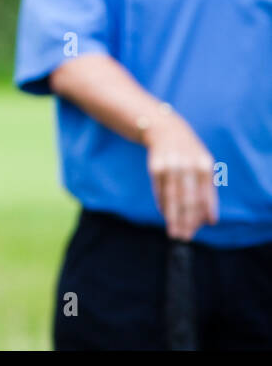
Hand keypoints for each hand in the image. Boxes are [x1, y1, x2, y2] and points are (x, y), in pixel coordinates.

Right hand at [142, 111, 217, 240]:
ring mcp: (170, 165)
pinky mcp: (155, 166)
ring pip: (172, 197)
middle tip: (184, 237)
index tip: (197, 231)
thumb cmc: (189, 152)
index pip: (203, 197)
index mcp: (204, 166)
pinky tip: (164, 215)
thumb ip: (208, 191)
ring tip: (173, 232)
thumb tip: (210, 220)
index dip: (200, 216)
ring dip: (173, 217)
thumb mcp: (202, 165)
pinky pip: (159, 190)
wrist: (165, 128)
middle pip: (187, 199)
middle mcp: (188, 165)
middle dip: (186, 220)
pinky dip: (162, 204)